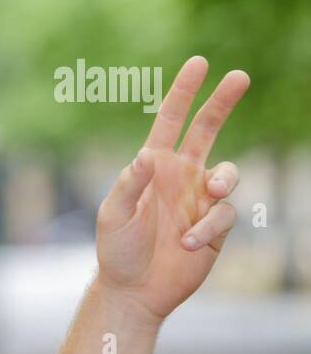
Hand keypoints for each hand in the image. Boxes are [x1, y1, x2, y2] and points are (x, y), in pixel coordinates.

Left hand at [94, 56, 248, 322]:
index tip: (200, 63)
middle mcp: (181, 176)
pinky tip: (187, 245)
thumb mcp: (113, 215)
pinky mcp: (215, 226)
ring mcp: (200, 200)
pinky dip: (207, 228)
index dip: (183, 92)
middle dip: (222, 103)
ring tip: (211, 193)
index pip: (170, 121)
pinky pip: (224, 215)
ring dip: (222, 180)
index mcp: (154, 166)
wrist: (134, 290)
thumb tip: (148, 153)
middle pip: (207, 130)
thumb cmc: (117, 249)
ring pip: (228, 173)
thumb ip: (129, 184)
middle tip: (239, 76)